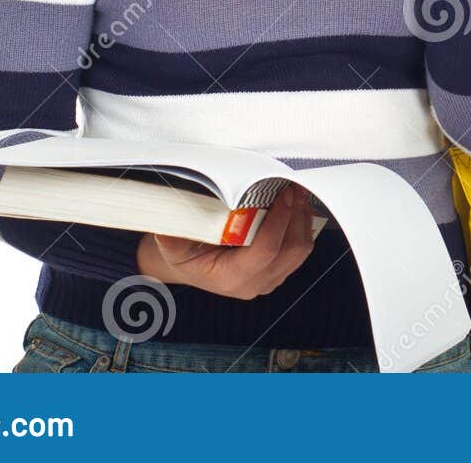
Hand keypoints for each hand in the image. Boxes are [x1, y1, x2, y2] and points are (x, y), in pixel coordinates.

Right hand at [136, 183, 318, 299]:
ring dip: (302, 219)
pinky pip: (300, 249)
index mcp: (230, 278)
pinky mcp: (278, 271)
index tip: (283, 195)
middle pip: (291, 251)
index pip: (265, 251)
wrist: (191, 266)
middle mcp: (254, 283)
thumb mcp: (172, 245)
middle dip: (295, 216)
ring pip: (301, 250)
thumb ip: (172, 236)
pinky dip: (302, 225)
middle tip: (293, 188)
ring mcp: (269, 279)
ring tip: (296, 193)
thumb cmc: (184, 254)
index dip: (278, 222)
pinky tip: (295, 206)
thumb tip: (167, 224)